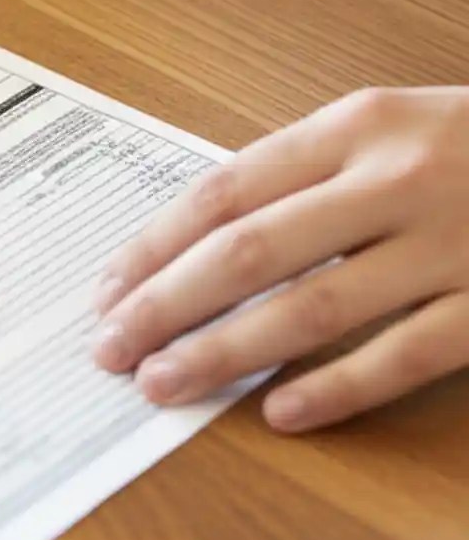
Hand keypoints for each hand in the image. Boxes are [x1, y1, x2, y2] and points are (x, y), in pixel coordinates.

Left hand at [93, 87, 468, 431]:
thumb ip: (302, 174)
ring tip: (165, 383)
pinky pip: (404, 355)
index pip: (222, 192)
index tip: (105, 291)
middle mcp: (395, 178)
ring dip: (223, 353)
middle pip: (247, 252)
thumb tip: (192, 242)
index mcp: (356, 125)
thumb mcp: (390, 128)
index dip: (153, 248)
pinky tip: (278, 413)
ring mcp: (452, 242)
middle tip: (110, 350)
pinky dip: (334, 388)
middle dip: (163, 306)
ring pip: (311, 308)